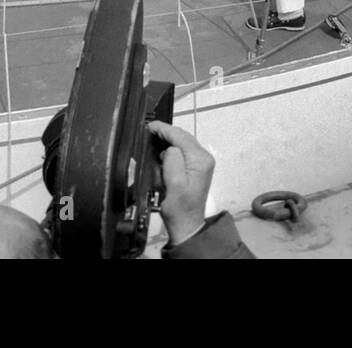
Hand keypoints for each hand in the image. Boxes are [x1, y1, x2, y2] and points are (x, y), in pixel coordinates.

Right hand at [147, 121, 214, 245]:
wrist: (186, 225)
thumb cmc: (179, 207)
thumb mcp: (174, 185)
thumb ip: (173, 161)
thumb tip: (169, 148)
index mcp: (200, 160)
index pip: (181, 136)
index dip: (164, 129)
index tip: (149, 126)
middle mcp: (203, 158)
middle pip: (183, 137)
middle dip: (166, 132)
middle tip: (147, 131)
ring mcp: (201, 162)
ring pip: (182, 143)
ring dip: (168, 139)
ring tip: (152, 138)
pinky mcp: (195, 168)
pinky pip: (183, 151)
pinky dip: (171, 147)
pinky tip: (161, 149)